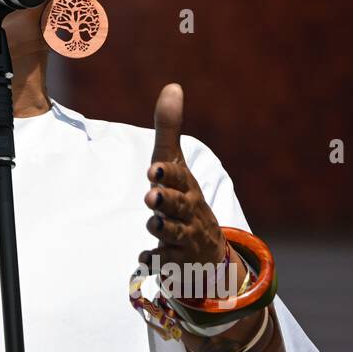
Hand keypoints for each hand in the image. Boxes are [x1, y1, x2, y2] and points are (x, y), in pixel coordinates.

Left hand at [137, 83, 230, 298]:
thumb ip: (168, 129)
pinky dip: (156, 263)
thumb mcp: (174, 165)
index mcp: (186, 187)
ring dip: (163, 230)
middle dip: (167, 202)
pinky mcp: (176, 262)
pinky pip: (165, 265)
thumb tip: (172, 86)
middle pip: (179, 207)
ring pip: (175, 236)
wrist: (206, 251)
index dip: (168, 174)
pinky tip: (145, 259)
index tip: (154, 169)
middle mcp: (188, 213)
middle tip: (151, 197)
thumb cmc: (182, 197)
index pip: (178, 178)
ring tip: (152, 225)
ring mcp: (184, 239)